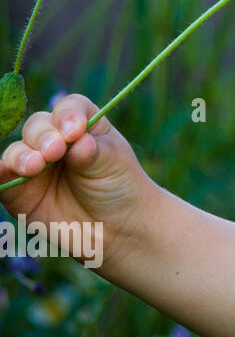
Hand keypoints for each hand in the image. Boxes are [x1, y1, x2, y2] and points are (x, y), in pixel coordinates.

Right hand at [0, 93, 154, 265]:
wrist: (117, 227)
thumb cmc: (120, 187)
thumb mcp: (114, 163)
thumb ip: (92, 151)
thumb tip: (76, 142)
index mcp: (82, 126)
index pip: (69, 109)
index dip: (68, 115)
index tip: (75, 131)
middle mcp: (54, 141)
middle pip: (37, 126)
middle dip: (43, 136)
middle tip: (55, 151)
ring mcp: (35, 165)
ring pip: (16, 150)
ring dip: (22, 155)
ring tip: (36, 167)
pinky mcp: (19, 192)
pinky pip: (2, 179)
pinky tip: (3, 170)